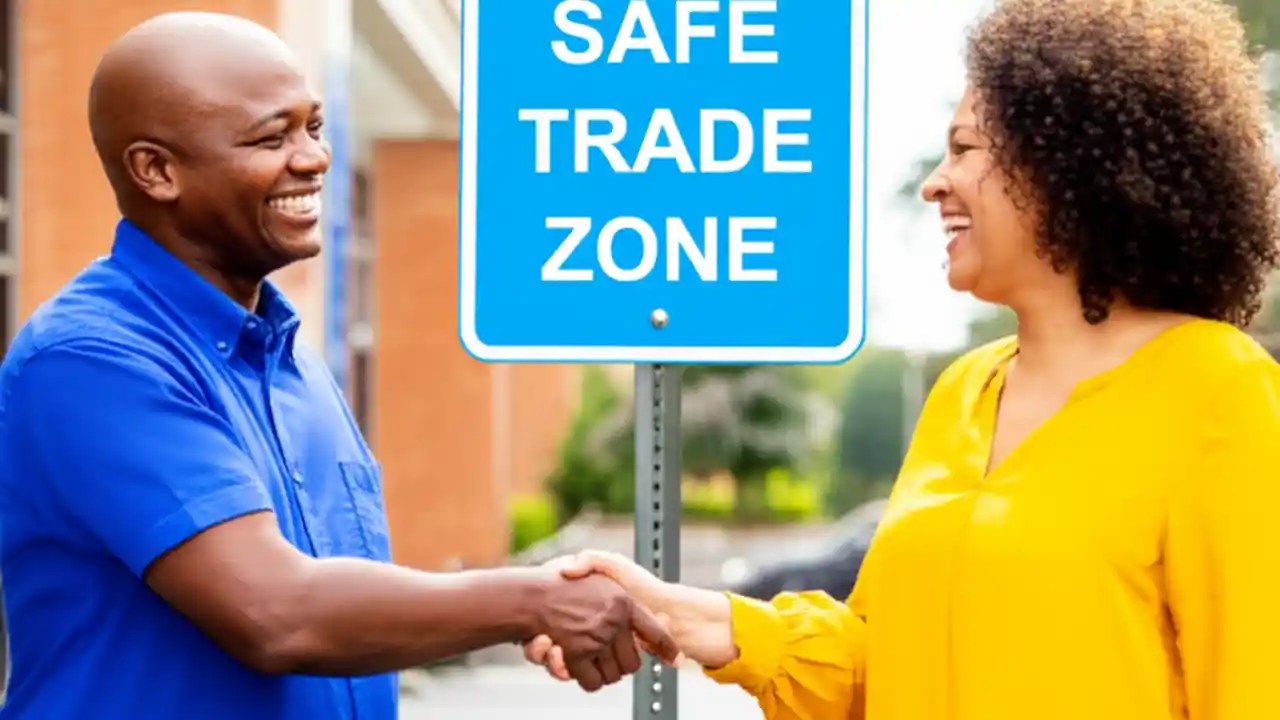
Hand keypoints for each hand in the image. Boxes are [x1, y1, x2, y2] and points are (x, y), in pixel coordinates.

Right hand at [529, 566, 680, 691]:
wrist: (528, 593)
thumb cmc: (558, 581)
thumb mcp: (596, 573)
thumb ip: (619, 592)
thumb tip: (647, 617)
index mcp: (623, 601)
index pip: (655, 630)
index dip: (667, 647)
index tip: (677, 660)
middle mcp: (614, 620)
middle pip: (632, 663)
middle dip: (622, 666)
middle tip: (609, 661)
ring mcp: (596, 638)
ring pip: (613, 675)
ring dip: (602, 673)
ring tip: (589, 660)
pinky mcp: (577, 654)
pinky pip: (592, 681)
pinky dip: (585, 679)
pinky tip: (573, 665)